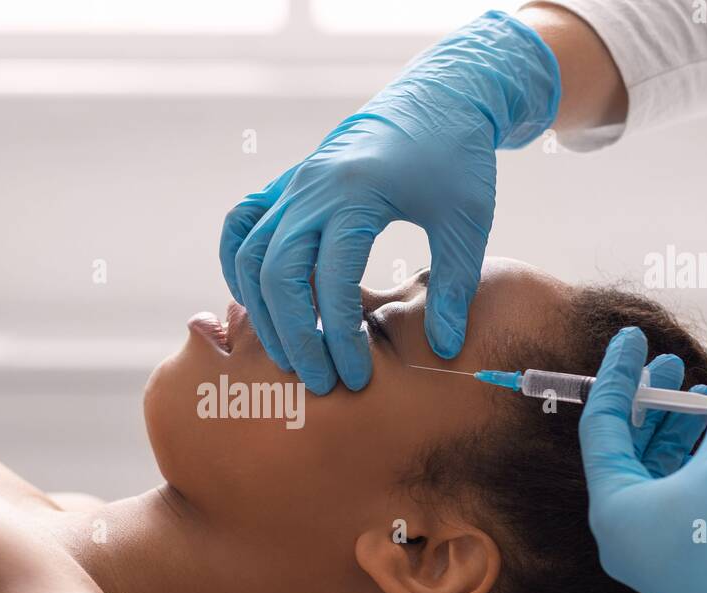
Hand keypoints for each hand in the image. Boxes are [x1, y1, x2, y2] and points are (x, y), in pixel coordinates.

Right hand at [218, 11, 559, 393]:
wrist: (436, 98)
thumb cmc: (456, 158)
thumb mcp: (468, 220)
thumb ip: (454, 286)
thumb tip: (443, 348)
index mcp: (356, 195)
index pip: (330, 282)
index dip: (338, 337)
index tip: (356, 377)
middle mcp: (311, 189)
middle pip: (277, 275)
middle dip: (293, 337)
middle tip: (318, 380)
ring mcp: (292, 185)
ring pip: (250, 257)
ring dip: (262, 312)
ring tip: (290, 354)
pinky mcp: (286, 184)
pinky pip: (241, 228)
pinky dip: (239, 267)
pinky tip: (258, 302)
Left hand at [580, 327, 706, 592]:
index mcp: (612, 509)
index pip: (602, 427)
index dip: (618, 377)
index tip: (632, 338)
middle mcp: (623, 533)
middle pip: (627, 452)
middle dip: (652, 403)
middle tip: (672, 363)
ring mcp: (652, 554)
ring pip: (657, 477)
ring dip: (679, 433)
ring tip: (705, 395)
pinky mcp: (685, 565)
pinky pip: (679, 502)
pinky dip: (696, 467)